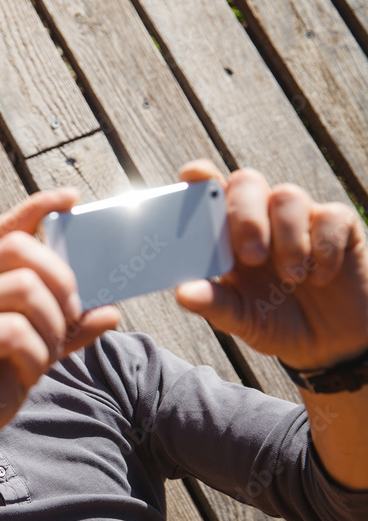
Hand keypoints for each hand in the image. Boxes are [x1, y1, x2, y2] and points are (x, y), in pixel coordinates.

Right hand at [0, 189, 119, 468]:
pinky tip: (26, 375)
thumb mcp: (36, 355)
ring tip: (43, 357)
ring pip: (25, 287)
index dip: (38, 207)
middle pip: (21, 248)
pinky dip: (35, 355)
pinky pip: (13, 330)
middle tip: (70, 319)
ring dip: (52, 327)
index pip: (5, 229)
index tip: (72, 199)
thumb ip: (68, 333)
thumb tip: (110, 311)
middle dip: (62, 279)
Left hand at [175, 160, 367, 370]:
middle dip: (245, 215)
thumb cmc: (276, 322)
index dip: (200, 175)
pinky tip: (320, 277)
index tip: (195, 177)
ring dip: (286, 238)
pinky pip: (329, 216)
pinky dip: (324, 248)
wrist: (329, 345)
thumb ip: (213, 304)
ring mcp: (300, 218)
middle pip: (247, 182)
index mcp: (227, 234)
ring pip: (287, 196)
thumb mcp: (241, 319)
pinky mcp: (338, 226)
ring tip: (292, 278)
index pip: (209, 190)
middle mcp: (261, 217)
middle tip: (253, 257)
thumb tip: (183, 293)